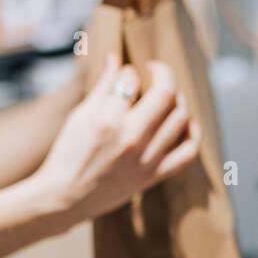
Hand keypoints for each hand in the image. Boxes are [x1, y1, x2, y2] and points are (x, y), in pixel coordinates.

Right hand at [37, 55, 200, 222]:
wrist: (64, 199)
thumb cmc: (67, 155)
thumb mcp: (79, 116)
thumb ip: (103, 86)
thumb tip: (117, 57)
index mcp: (108, 122)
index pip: (132, 79)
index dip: (131, 70)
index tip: (127, 73)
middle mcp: (131, 140)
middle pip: (166, 94)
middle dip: (163, 75)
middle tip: (155, 73)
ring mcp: (145, 160)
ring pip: (181, 118)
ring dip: (178, 100)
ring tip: (166, 96)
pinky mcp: (153, 177)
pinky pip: (187, 153)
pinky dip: (192, 134)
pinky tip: (185, 123)